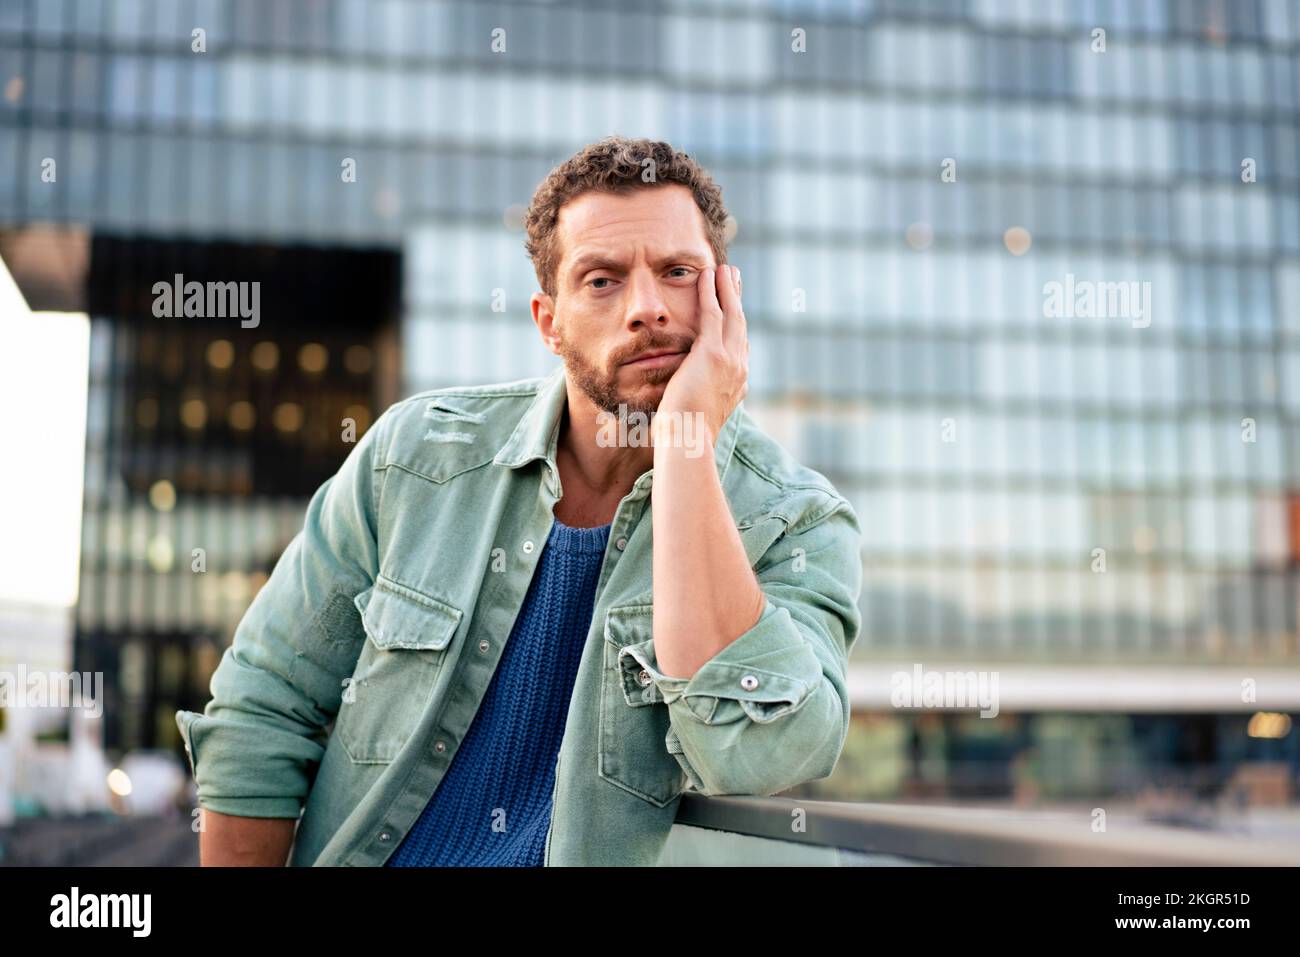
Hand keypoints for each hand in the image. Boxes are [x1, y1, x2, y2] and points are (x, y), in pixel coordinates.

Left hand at [657, 264, 748, 444]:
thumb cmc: (687, 436)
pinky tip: (707, 275)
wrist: (689, 442)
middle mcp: (739, 369)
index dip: (738, 325)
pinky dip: (711, 292)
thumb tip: (692, 399)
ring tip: (724, 268)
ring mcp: (730, 360)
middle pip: (741, 325)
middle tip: (735, 278)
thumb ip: (700, 399)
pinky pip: (714, 314)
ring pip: (732, 314)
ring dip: (728, 289)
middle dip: (737, 300)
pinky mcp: (713, 354)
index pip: (740, 346)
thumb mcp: (700, 414)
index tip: (735, 309)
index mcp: (737, 384)